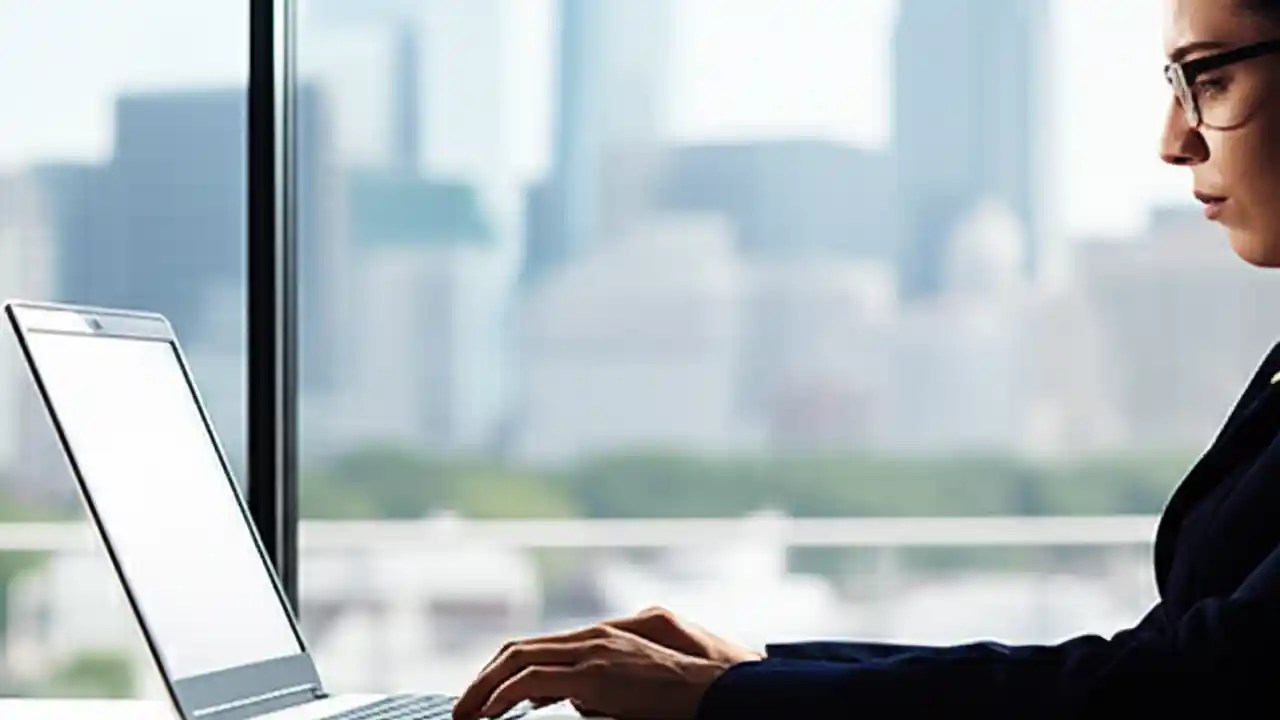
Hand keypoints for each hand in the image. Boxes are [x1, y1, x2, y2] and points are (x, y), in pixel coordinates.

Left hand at [453, 609, 757, 719]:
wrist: (716, 691)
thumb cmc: (680, 695)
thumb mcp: (630, 688)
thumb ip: (599, 689)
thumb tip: (575, 703)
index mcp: (599, 639)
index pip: (535, 648)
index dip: (502, 671)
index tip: (482, 698)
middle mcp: (592, 638)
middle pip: (518, 649)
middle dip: (483, 678)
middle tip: (463, 708)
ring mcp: (594, 652)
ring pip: (520, 658)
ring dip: (485, 687)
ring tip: (467, 714)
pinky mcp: (597, 675)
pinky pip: (537, 679)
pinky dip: (506, 695)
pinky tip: (493, 713)